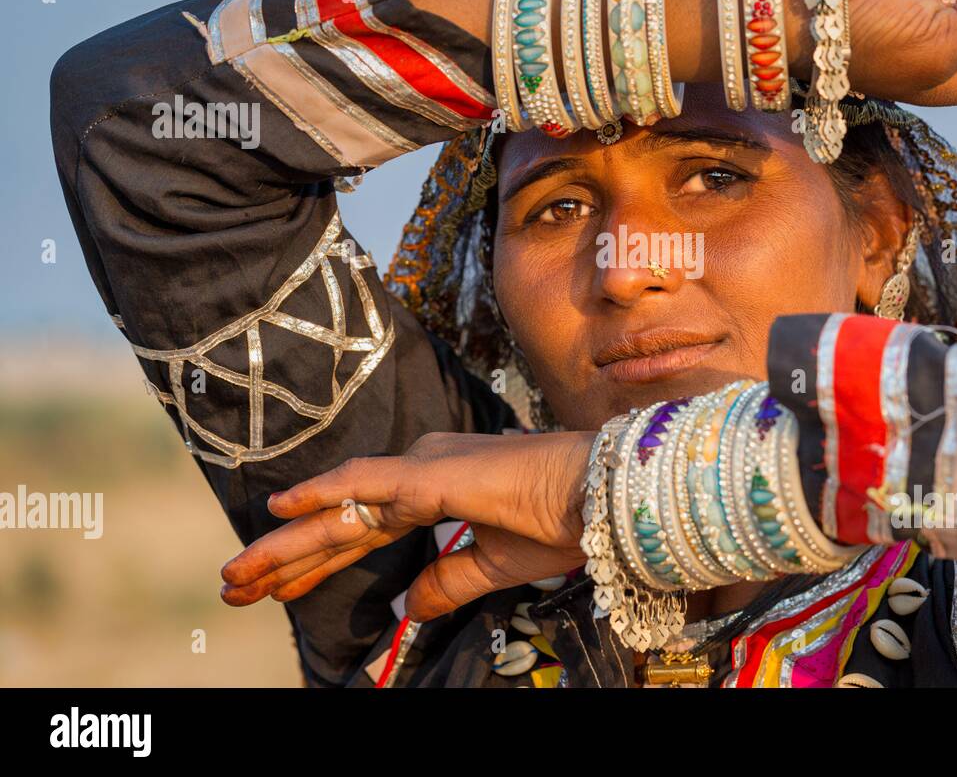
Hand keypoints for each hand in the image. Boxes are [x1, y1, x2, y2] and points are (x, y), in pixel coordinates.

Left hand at [219, 430, 595, 620]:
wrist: (602, 496)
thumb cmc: (561, 522)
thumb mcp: (496, 565)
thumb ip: (449, 581)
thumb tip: (412, 605)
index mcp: (437, 493)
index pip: (362, 533)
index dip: (317, 563)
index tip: (276, 590)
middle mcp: (422, 473)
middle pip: (340, 524)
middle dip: (286, 559)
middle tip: (237, 585)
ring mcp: (424, 469)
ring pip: (340, 509)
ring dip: (287, 543)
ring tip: (238, 572)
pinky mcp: (432, 475)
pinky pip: (364, 485)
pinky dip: (321, 495)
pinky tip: (279, 509)